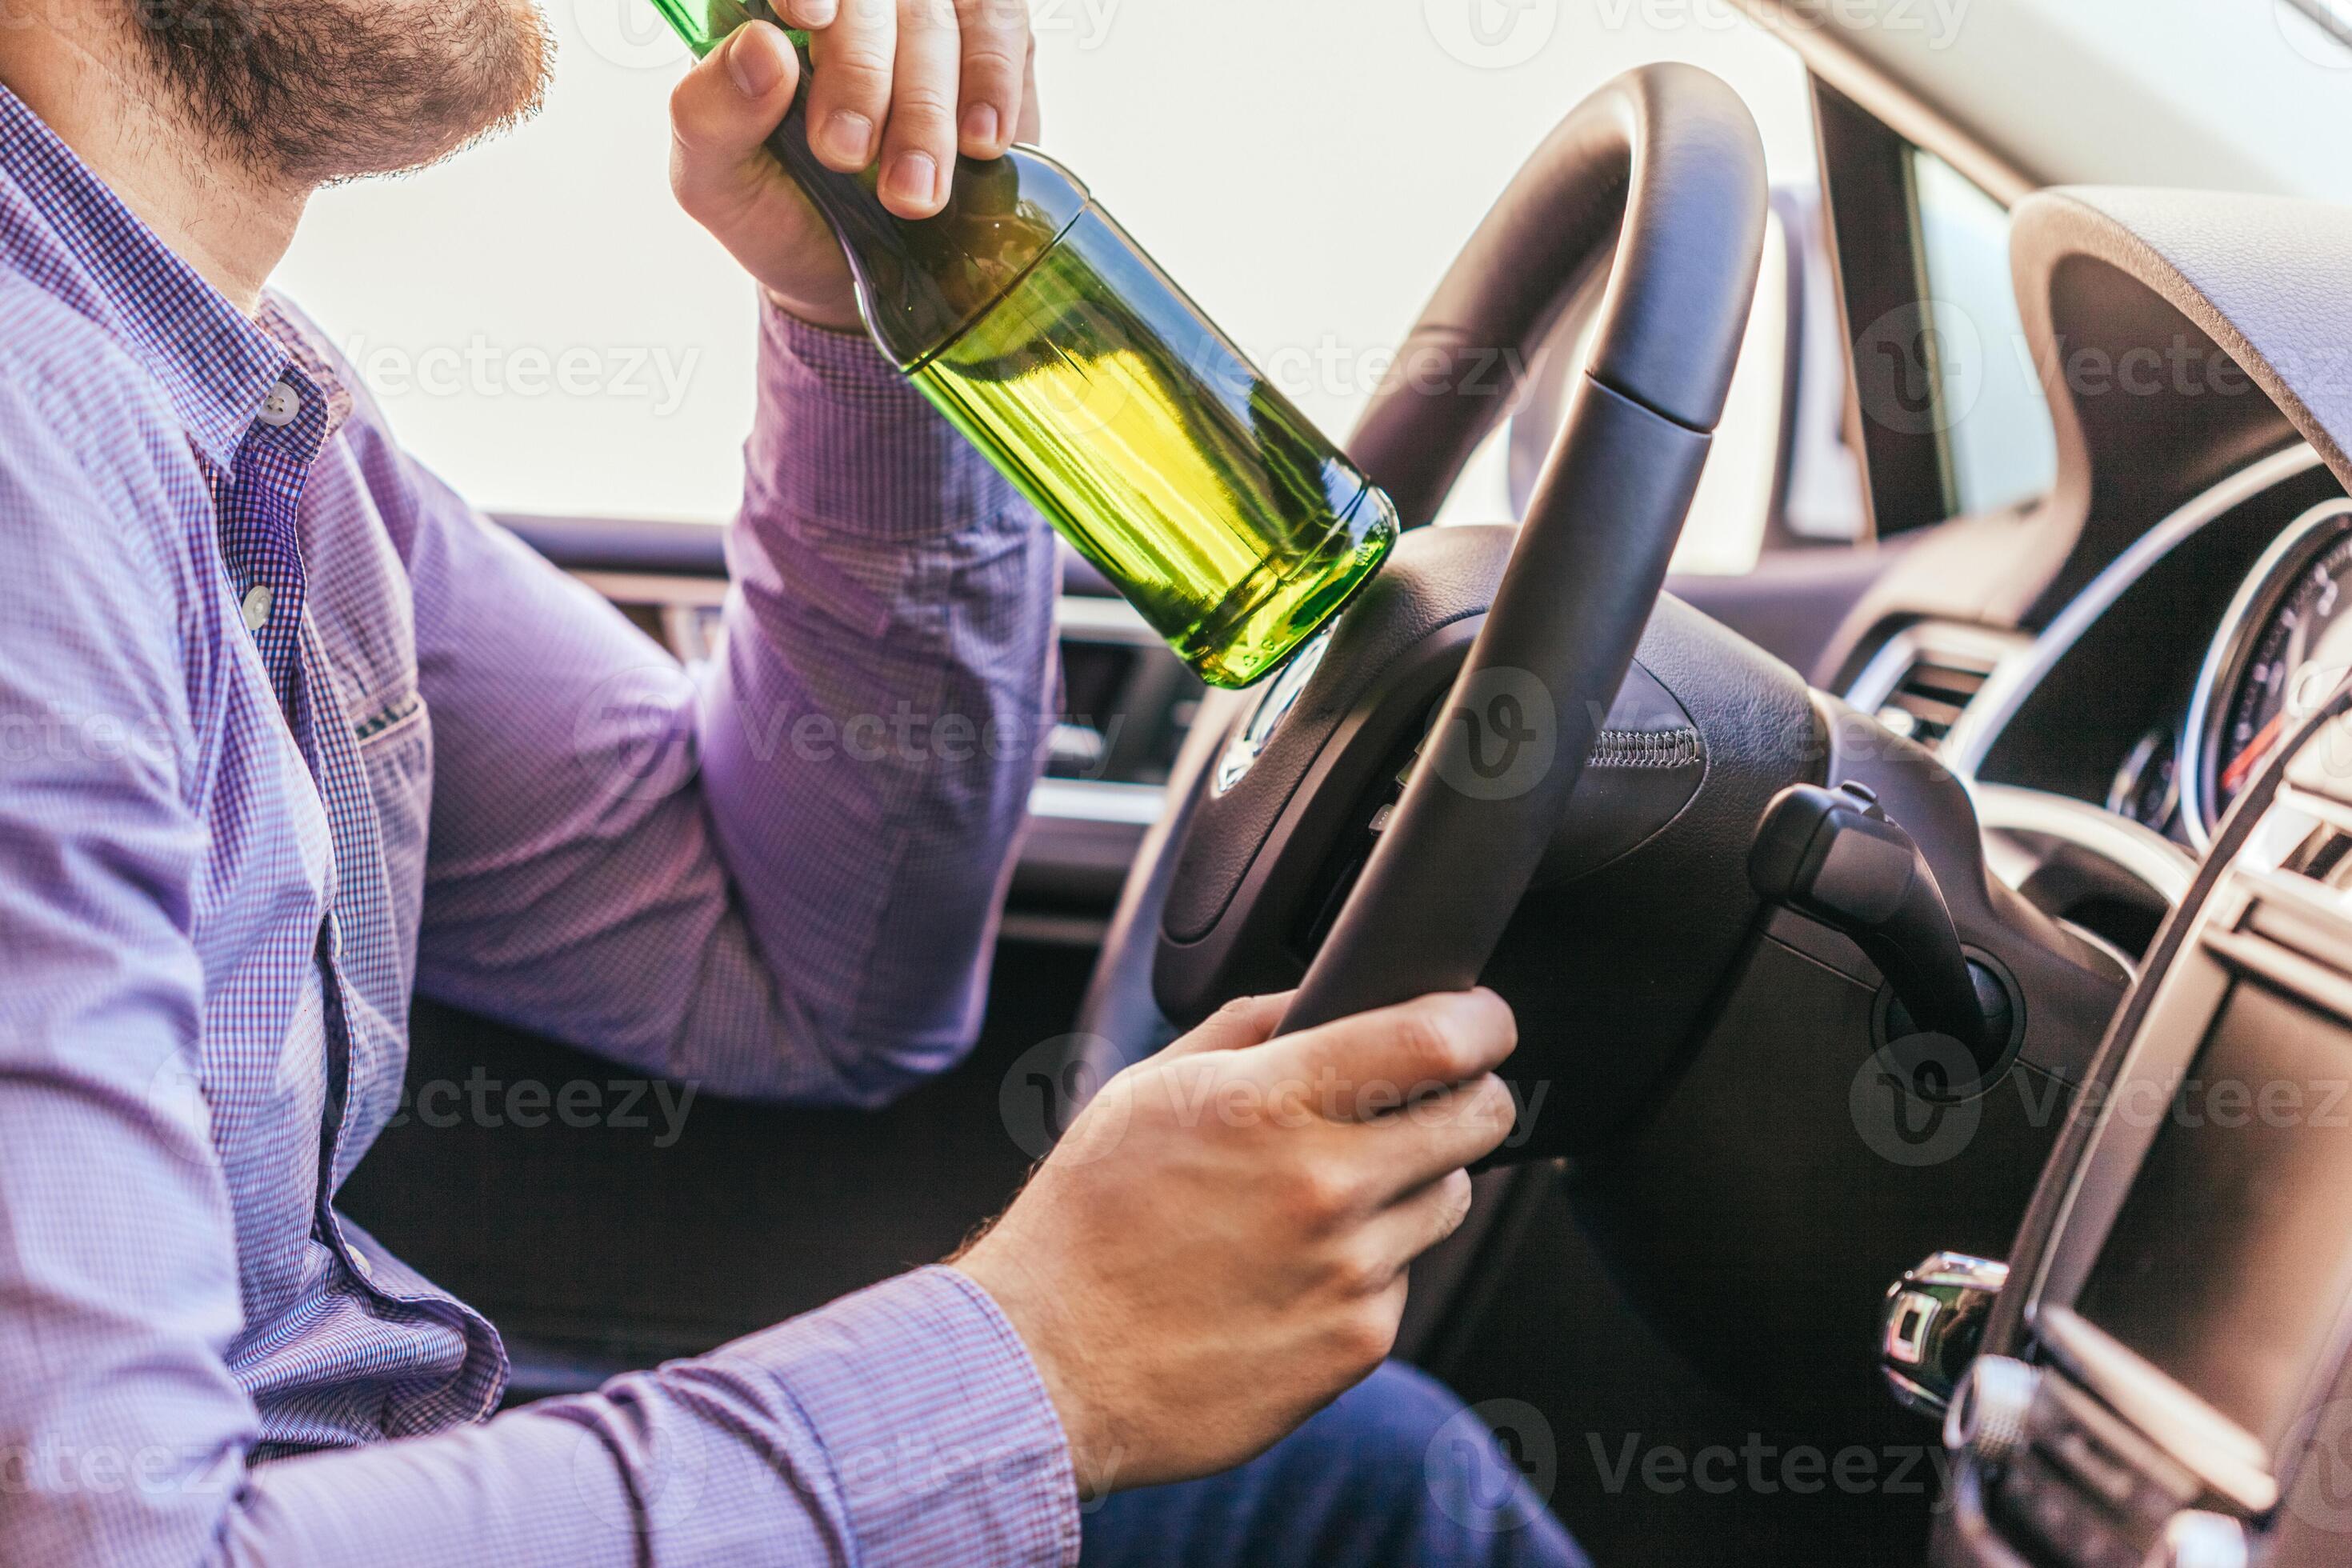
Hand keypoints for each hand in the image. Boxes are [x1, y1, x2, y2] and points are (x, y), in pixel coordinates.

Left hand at [667, 0, 1041, 330]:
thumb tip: (761, 45)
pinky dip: (995, 82)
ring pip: (939, 12)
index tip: (810, 18)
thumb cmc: (778, 214)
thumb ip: (710, 114)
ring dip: (929, 104)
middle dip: (865, 74)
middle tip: (849, 157)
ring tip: (914, 191)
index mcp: (765, 9)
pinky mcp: (990, 40)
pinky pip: (1004, 26)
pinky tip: (982, 142)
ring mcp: (923, 14)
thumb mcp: (714, 182)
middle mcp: (850, 1)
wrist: (858, 275)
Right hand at [951, 989, 1519, 1492]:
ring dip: (1414, 1186)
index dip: (1481, 1021)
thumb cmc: (1088, 1220)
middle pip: (1477, 1117)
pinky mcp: (1357, 1345)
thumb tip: (1323, 996)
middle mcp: (1324, 1184)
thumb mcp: (1152, 1087)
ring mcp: (1350, 1271)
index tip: (1481, 1021)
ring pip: (1448, 1200)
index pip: (1435, 1040)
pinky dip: (1370, 1269)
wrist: (1048, 1364)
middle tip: (1429, 1102)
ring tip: (1328, 1200)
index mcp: (1269, 1102)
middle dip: (1467, 1097)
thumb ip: (1249, 1028)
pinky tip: (1295, 1272)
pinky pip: (1404, 1280)